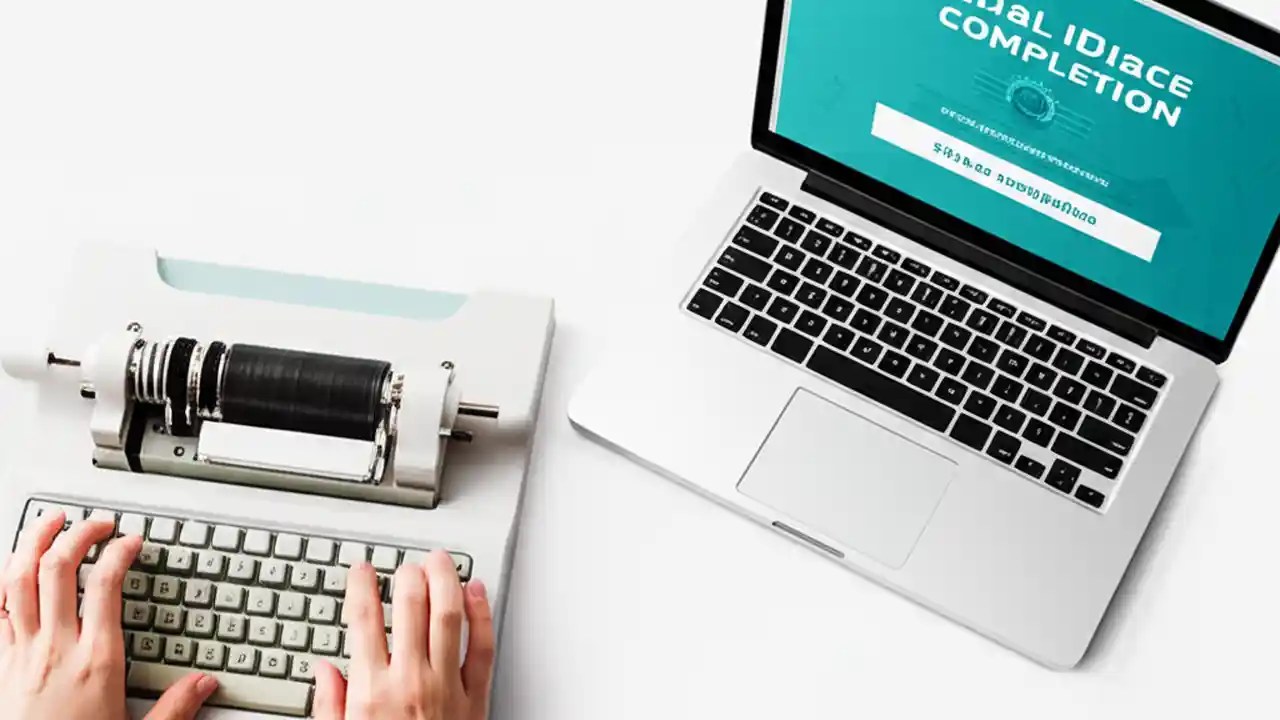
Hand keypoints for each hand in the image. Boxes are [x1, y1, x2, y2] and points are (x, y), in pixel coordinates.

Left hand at [0, 510, 218, 719]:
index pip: (106, 585)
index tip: (130, 542)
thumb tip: (203, 684)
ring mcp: (22, 652)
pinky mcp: (0, 663)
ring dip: (31, 543)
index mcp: (97, 660)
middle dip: (77, 534)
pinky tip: (10, 567)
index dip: (119, 552)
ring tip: (48, 523)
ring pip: (18, 579)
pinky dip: (1, 581)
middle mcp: (56, 648)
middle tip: (95, 524)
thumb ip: (174, 708)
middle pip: (59, 568)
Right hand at [314, 550, 495, 719]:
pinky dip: (482, 614)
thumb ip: (330, 705)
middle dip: (406, 576)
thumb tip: (323, 671)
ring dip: (445, 580)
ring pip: (449, 616)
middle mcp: (411, 681)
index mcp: (372, 691)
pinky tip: (477, 592)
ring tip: (439, 561)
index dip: (361, 587)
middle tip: (403, 565)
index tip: (361, 571)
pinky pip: (483, 647)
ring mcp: (448, 686)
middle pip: (410, 608)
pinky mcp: (477, 698)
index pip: (364, 621)